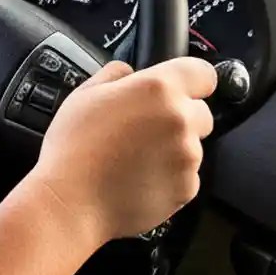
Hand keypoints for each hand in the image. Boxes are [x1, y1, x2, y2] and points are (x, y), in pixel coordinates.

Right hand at [27, 58, 215, 243]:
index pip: (203, 74)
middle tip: (145, 129)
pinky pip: (187, 176)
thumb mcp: (85, 94)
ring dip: (174, 148)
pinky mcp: (187, 188)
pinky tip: (139, 178)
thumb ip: (115, 74)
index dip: (193, 81)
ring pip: (193, 146)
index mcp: (158, 89)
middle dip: (181, 117)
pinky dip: (170, 177)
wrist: (72, 202)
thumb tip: (127, 72)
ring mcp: (187, 157)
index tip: (181, 89)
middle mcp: (180, 120)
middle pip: (201, 112)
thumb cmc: (74, 148)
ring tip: (135, 158)